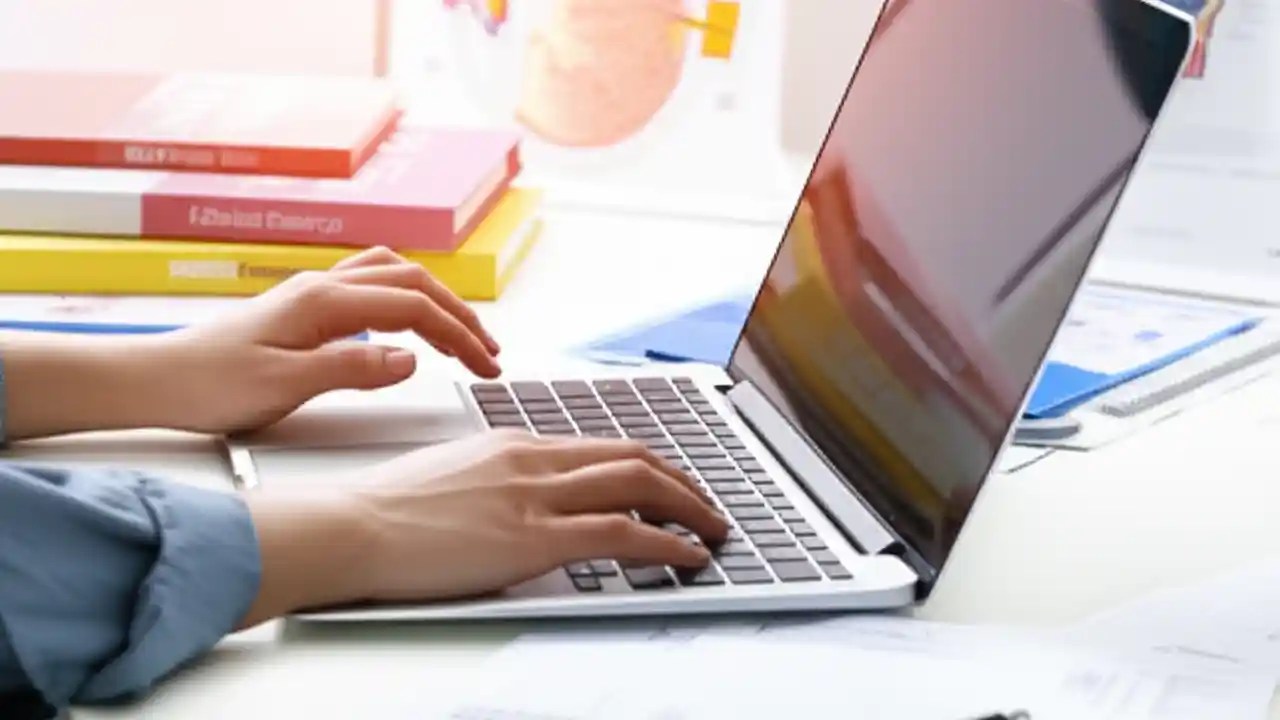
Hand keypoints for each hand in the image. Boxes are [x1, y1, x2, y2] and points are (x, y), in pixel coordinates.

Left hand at [162, 247, 502, 433]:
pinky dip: (406, 299)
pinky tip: (409, 325)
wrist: (158, 380)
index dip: (458, 335)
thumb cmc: (211, 384)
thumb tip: (410, 358)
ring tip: (462, 335)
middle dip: (460, 316)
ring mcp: (314, 294)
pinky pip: (371, 286)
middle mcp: (323, 287)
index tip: (486, 366)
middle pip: (414, 284)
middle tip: (489, 353)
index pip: (413, 308)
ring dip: (436, 302)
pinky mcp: (306, 308)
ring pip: (395, 278)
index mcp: (324, 302)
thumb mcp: (286, 385)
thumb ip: (352, 368)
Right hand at [241, 432, 730, 622]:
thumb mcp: (455, 474)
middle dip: (682, 480)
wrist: (349, 526)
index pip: (601, 445)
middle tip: (707, 504)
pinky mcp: (532, 536)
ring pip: (637, 483)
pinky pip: (619, 531)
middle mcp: (532, 459)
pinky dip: (665, 541)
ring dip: (688, 507)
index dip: (648, 464)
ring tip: (713, 529)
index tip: (671, 481)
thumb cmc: (387, 509)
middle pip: (631, 456)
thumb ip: (500, 478)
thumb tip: (526, 497)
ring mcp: (534, 495)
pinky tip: (686, 554)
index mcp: (514, 443)